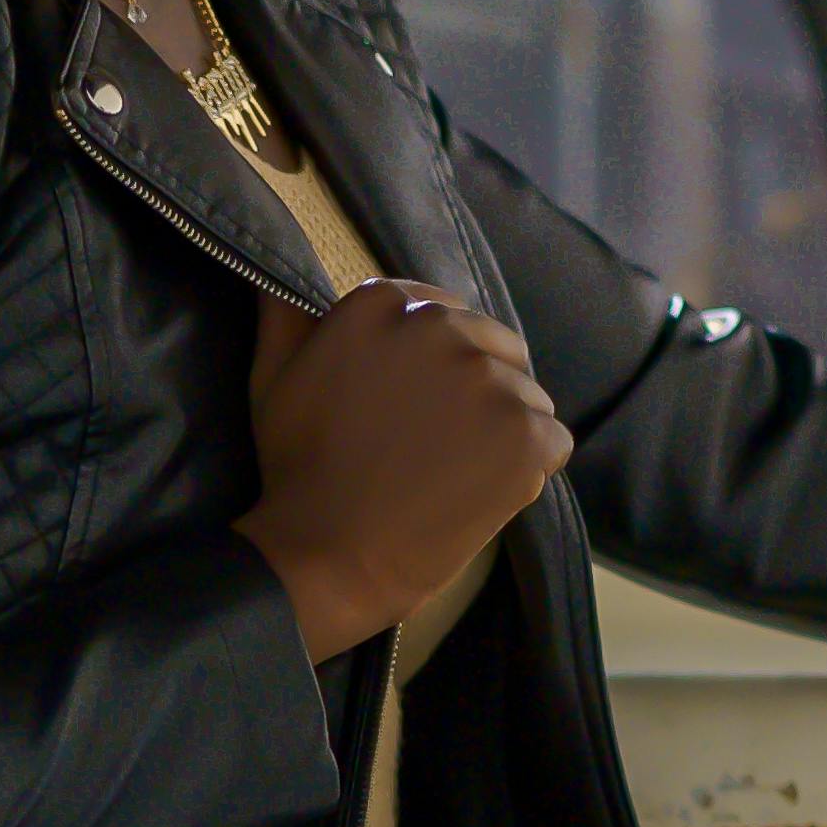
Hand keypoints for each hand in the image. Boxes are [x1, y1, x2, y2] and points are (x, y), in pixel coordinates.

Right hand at [234, 278, 570, 663]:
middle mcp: (440, 325)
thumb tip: (276, 268)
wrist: (326, 558)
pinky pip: (554, 440)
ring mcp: (487, 378)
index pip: (445, 315)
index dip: (437, 369)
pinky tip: (483, 493)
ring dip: (503, 432)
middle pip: (494, 348)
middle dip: (475, 393)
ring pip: (526, 394)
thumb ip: (284, 314)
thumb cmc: (296, 473)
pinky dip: (530, 470)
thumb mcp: (272, 378)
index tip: (412, 411)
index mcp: (383, 301)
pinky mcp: (524, 432)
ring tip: (454, 474)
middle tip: (433, 448)